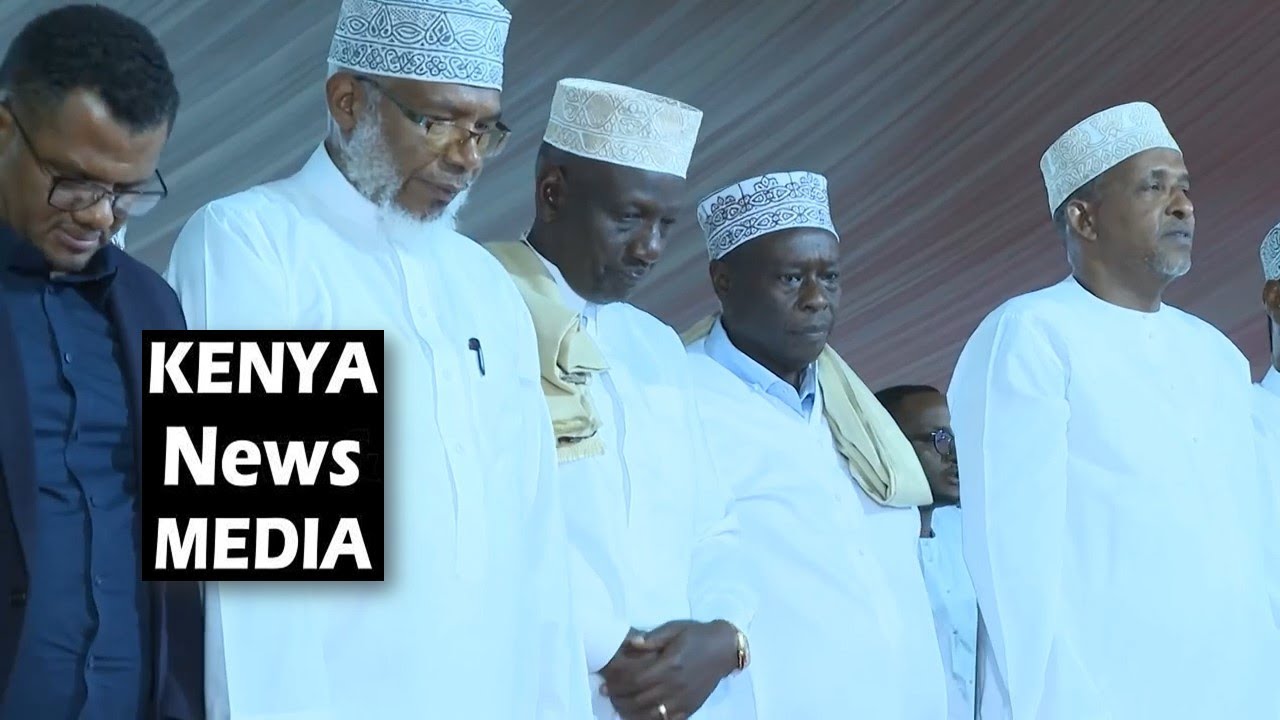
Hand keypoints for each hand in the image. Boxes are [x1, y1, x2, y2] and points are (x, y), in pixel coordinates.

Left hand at [602, 619, 738, 719]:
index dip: (617, 684)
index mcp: (669, 664)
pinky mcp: (690, 708)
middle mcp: (675, 685)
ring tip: (619, 707)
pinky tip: (640, 716)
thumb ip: (652, 638)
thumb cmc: (696, 635)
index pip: (636, 680)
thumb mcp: (673, 629)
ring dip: (631, 712)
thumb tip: (631, 643)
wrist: (724, 648)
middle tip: (608, 695)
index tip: (605, 683)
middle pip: (639, 699)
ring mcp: (684, 699)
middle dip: (619, 699)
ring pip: (651, 714)